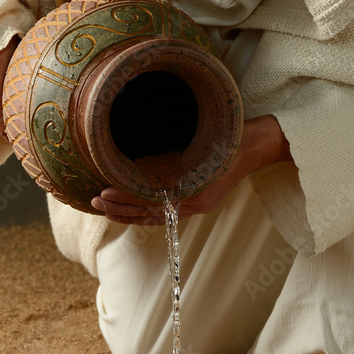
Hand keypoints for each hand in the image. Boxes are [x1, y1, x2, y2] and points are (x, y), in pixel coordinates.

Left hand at [89, 114, 291, 224]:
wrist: (258, 142)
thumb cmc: (233, 139)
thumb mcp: (203, 146)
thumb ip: (173, 161)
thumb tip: (140, 164)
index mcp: (194, 193)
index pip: (151, 202)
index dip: (126, 199)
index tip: (103, 193)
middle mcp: (193, 202)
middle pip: (149, 213)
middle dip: (120, 208)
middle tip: (95, 200)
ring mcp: (195, 203)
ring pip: (154, 215)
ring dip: (128, 211)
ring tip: (104, 206)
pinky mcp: (195, 199)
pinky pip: (165, 211)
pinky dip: (144, 210)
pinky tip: (128, 206)